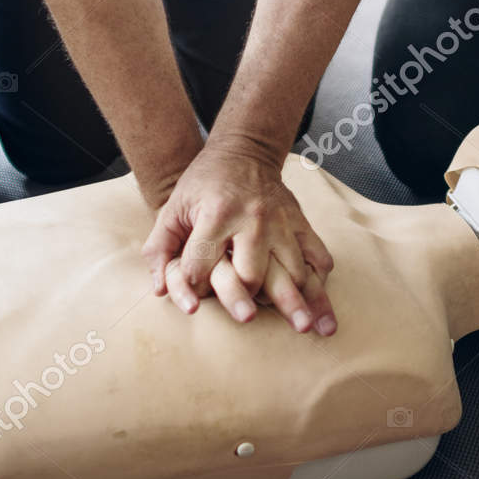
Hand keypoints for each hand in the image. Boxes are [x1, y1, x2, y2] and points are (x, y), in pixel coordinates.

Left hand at [141, 136, 335, 333]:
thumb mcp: (173, 208)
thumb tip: (158, 290)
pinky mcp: (300, 222)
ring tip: (306, 328)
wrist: (242, 151)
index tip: (194, 302)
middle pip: (251, 275)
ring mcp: (281, 222)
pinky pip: (318, 255)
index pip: (201, 266)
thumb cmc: (201, 184)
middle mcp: (252, 220)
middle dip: (245, 300)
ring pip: (292, 272)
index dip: (193, 288)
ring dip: (296, 302)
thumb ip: (159, 248)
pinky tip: (320, 301)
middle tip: (246, 318)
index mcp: (216, 215)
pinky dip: (319, 280)